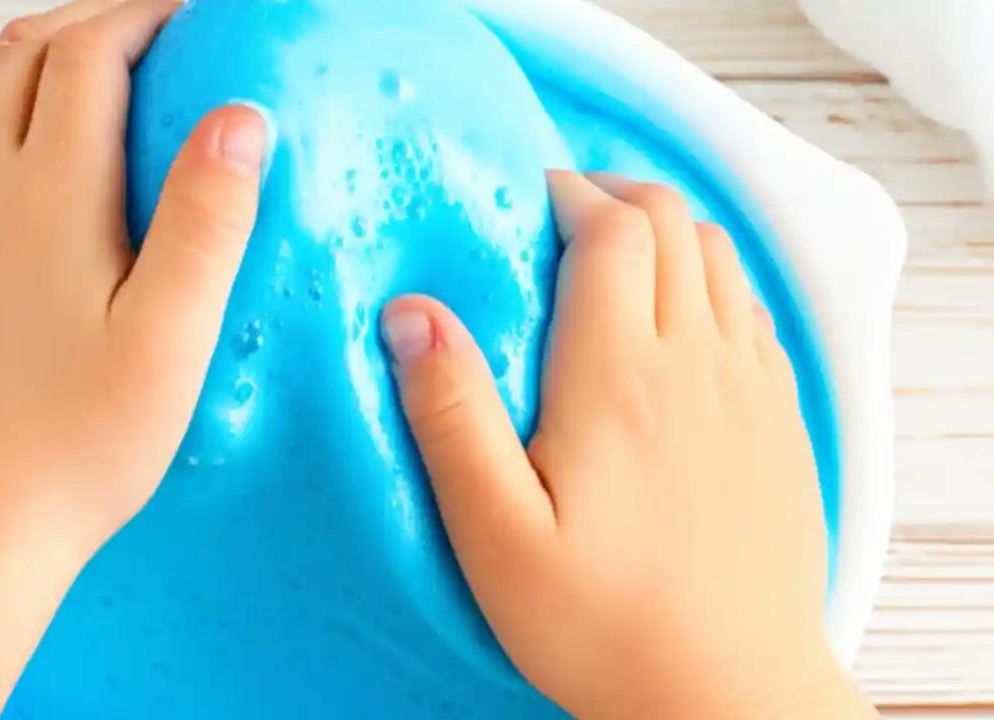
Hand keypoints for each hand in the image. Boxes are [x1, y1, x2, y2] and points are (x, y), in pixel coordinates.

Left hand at [0, 0, 268, 551]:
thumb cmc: (78, 444)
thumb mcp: (173, 337)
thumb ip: (206, 219)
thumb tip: (237, 119)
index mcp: (52, 196)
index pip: (88, 57)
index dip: (138, 16)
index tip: (182, 15)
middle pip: (19, 58)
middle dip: (82, 26)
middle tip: (134, 35)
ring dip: (7, 68)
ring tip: (55, 83)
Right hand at [382, 172, 875, 717]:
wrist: (730, 695)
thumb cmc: (603, 625)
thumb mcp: (496, 534)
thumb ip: (452, 417)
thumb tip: (412, 315)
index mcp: (621, 375)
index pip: (614, 231)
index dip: (572, 193)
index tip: (532, 196)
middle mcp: (698, 361)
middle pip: (674, 222)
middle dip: (618, 193)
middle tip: (567, 209)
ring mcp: (751, 389)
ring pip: (722, 257)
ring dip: (670, 229)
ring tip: (621, 248)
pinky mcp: (783, 423)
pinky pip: (756, 311)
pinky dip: (716, 280)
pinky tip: (685, 314)